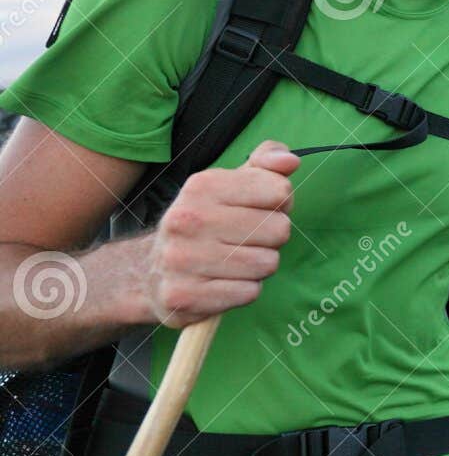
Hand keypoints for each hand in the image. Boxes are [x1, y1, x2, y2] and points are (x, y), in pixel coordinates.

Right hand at [145, 139, 299, 327]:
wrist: (151, 272)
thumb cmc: (206, 224)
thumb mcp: (231, 185)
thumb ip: (265, 163)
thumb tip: (291, 160)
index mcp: (202, 186)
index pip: (279, 191)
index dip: (280, 204)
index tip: (259, 210)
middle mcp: (187, 219)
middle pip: (279, 230)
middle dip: (272, 239)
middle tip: (245, 241)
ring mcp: (181, 259)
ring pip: (267, 263)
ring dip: (259, 266)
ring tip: (233, 262)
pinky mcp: (183, 295)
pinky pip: (249, 292)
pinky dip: (244, 290)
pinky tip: (222, 283)